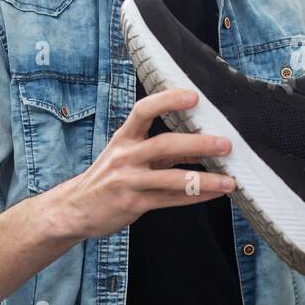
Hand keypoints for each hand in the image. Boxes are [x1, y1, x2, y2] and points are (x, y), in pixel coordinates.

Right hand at [53, 88, 235, 238]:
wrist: (76, 208)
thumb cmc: (107, 178)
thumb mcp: (127, 155)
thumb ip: (161, 150)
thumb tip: (199, 146)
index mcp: (124, 138)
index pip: (143, 110)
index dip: (168, 100)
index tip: (193, 96)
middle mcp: (125, 156)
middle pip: (164, 145)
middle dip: (198, 143)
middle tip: (224, 144)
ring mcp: (129, 181)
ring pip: (172, 178)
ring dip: (205, 179)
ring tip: (229, 181)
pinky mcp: (134, 204)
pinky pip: (171, 200)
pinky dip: (196, 197)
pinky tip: (214, 193)